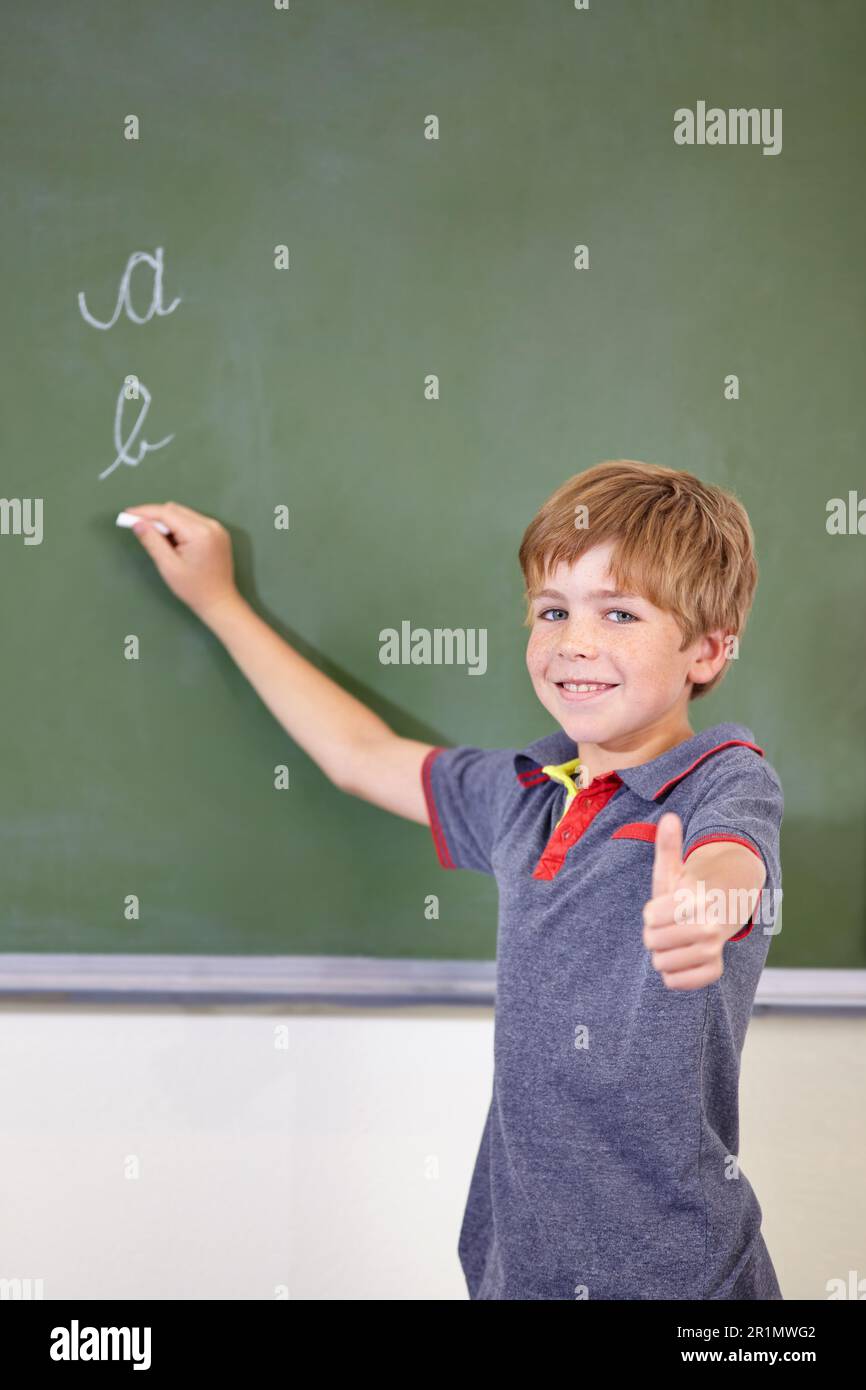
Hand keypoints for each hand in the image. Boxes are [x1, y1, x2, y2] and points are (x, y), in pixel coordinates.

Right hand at [125, 501, 239, 625]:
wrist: (219, 601)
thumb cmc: (193, 588)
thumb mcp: (168, 566)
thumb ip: (152, 541)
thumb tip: (138, 523)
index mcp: (200, 533)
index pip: (167, 513)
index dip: (145, 512)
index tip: (128, 514)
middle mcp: (211, 525)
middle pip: (175, 510)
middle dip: (155, 516)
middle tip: (139, 528)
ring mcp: (216, 528)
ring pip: (183, 514)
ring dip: (167, 521)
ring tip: (158, 540)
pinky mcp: (218, 533)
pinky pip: (193, 521)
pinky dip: (179, 526)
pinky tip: (173, 541)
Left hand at [641, 812, 723, 990]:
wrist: (715, 914)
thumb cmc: (685, 893)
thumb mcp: (673, 870)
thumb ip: (669, 846)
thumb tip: (669, 817)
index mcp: (696, 902)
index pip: (651, 917)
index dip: (651, 913)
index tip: (663, 908)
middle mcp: (708, 928)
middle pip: (653, 942)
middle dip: (654, 934)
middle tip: (667, 926)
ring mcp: (712, 952)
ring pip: (661, 964)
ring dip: (662, 954)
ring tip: (674, 941)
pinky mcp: (712, 971)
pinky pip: (676, 982)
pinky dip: (673, 975)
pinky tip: (681, 959)